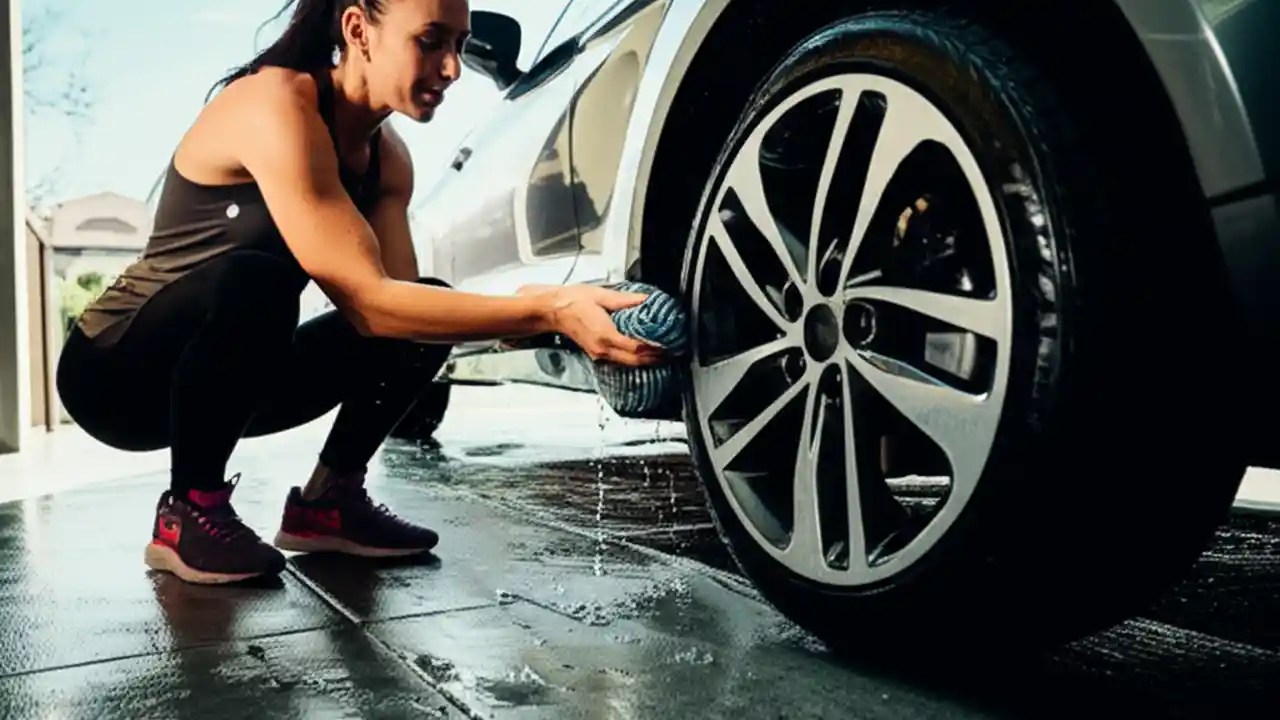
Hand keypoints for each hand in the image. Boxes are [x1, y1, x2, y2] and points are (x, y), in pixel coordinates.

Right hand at [544, 284, 663, 366]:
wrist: (551, 310)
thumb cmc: (571, 302)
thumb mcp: (601, 295)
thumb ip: (626, 300)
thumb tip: (646, 300)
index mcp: (605, 334)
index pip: (636, 348)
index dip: (655, 349)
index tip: (668, 344)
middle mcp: (603, 348)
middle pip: (635, 360)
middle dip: (655, 358)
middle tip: (672, 352)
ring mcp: (599, 353)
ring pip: (628, 363)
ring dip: (646, 360)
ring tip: (661, 354)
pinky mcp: (596, 353)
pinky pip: (619, 361)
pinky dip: (633, 359)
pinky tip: (642, 353)